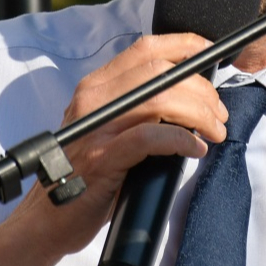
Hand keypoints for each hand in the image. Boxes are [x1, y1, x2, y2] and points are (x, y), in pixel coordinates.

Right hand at [6, 33, 227, 262]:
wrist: (47, 220)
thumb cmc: (85, 177)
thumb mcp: (107, 129)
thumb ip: (136, 108)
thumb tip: (190, 98)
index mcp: (95, 87)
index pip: (145, 49)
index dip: (184, 46)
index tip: (211, 56)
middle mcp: (92, 100)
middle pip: (160, 72)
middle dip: (200, 89)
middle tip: (218, 113)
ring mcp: (95, 128)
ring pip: (160, 100)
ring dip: (198, 113)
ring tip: (214, 131)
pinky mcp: (101, 159)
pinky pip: (151, 137)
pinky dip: (181, 140)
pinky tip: (195, 149)